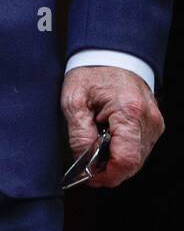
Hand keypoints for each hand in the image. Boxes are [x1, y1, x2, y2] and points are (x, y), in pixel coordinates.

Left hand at [61, 65, 163, 187]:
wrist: (111, 52)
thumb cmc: (92, 72)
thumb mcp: (74, 100)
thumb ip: (79, 134)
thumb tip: (85, 162)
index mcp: (129, 112)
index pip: (126, 160)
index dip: (107, 175)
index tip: (90, 177)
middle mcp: (148, 120)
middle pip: (133, 163)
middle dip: (109, 169)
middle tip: (87, 164)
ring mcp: (155, 123)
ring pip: (137, 159)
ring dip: (116, 160)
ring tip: (96, 144)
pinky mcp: (154, 125)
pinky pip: (140, 148)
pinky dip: (123, 150)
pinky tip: (108, 139)